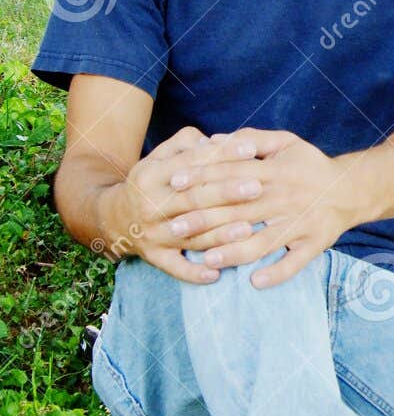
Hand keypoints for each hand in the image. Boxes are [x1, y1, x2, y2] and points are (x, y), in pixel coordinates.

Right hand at [99, 124, 253, 283]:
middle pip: (193, 198)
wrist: (113, 218)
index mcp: (153, 174)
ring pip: (189, 234)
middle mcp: (150, 203)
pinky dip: (194, 273)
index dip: (222, 155)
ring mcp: (152, 232)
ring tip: (247, 230)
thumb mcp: (159, 157)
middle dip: (226, 192)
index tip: (251, 151)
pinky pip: (174, 268)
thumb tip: (218, 140)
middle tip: (257, 187)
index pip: (192, 162)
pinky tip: (216, 275)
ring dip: (218, 234)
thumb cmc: (151, 182)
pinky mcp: (154, 256)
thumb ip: (187, 144)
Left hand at [161, 127, 366, 287]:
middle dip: (205, 220)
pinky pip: (295, 262)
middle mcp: (285, 198)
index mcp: (276, 171)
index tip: (174, 184)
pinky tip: (255, 282)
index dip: (202, 177)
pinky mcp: (314, 243)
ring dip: (234, 252)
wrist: (352, 188)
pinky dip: (277, 273)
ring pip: (263, 241)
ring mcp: (300, 223)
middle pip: (239, 210)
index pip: (232, 173)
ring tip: (206, 259)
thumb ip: (251, 138)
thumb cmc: (311, 165)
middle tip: (174, 228)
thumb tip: (214, 139)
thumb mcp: (286, 142)